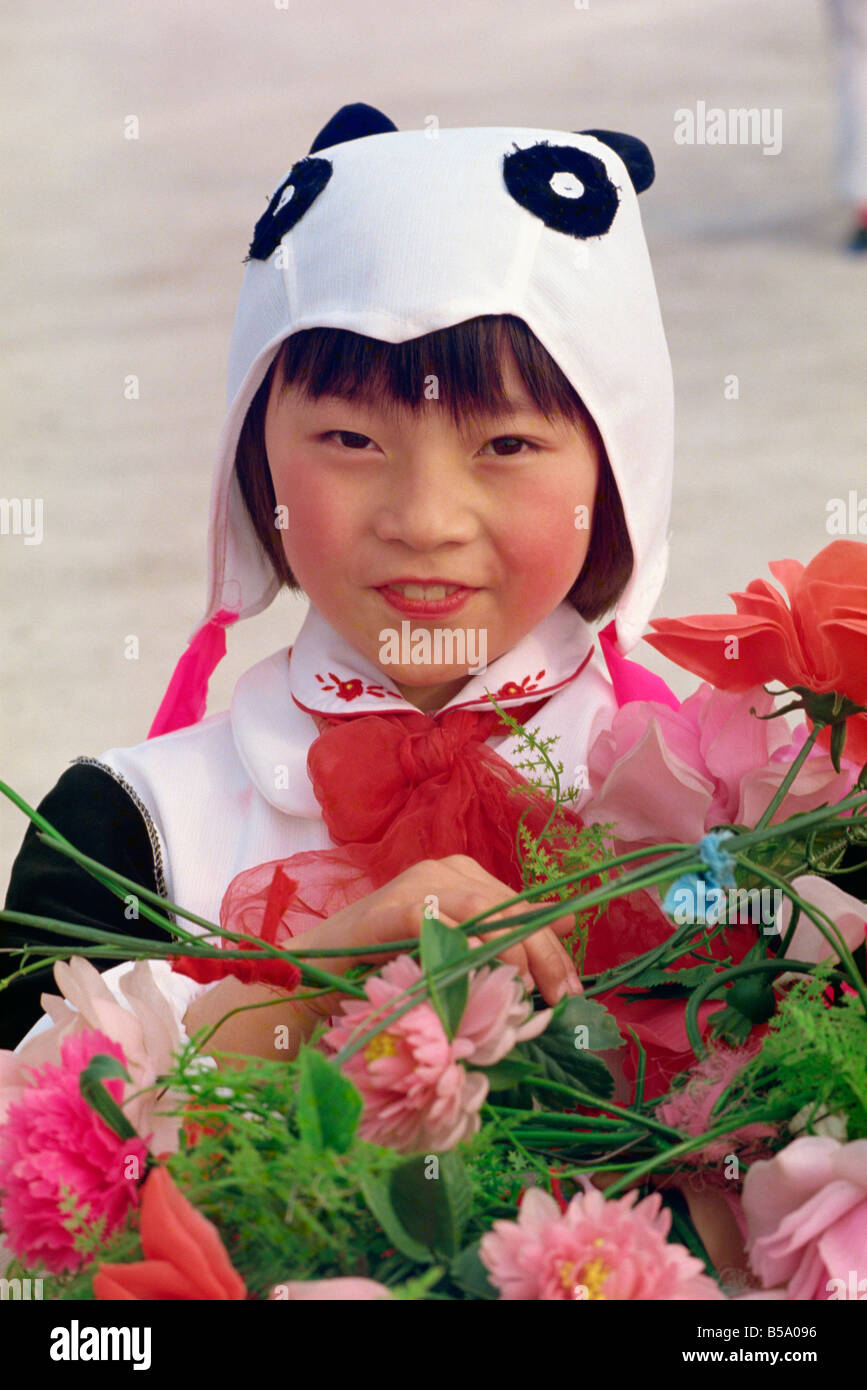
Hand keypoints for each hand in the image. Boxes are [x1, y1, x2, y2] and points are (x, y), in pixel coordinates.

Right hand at [293, 853, 582, 1014]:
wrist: (316, 973)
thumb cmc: (386, 965)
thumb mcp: (456, 949)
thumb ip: (504, 933)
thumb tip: (565, 923)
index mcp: (463, 876)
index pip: (522, 908)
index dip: (552, 949)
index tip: (573, 991)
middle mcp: (443, 871)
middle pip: (509, 907)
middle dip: (543, 955)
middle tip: (562, 1001)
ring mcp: (415, 885)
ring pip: (483, 908)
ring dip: (512, 951)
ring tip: (527, 991)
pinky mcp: (388, 908)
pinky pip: (437, 920)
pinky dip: (464, 945)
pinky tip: (482, 970)